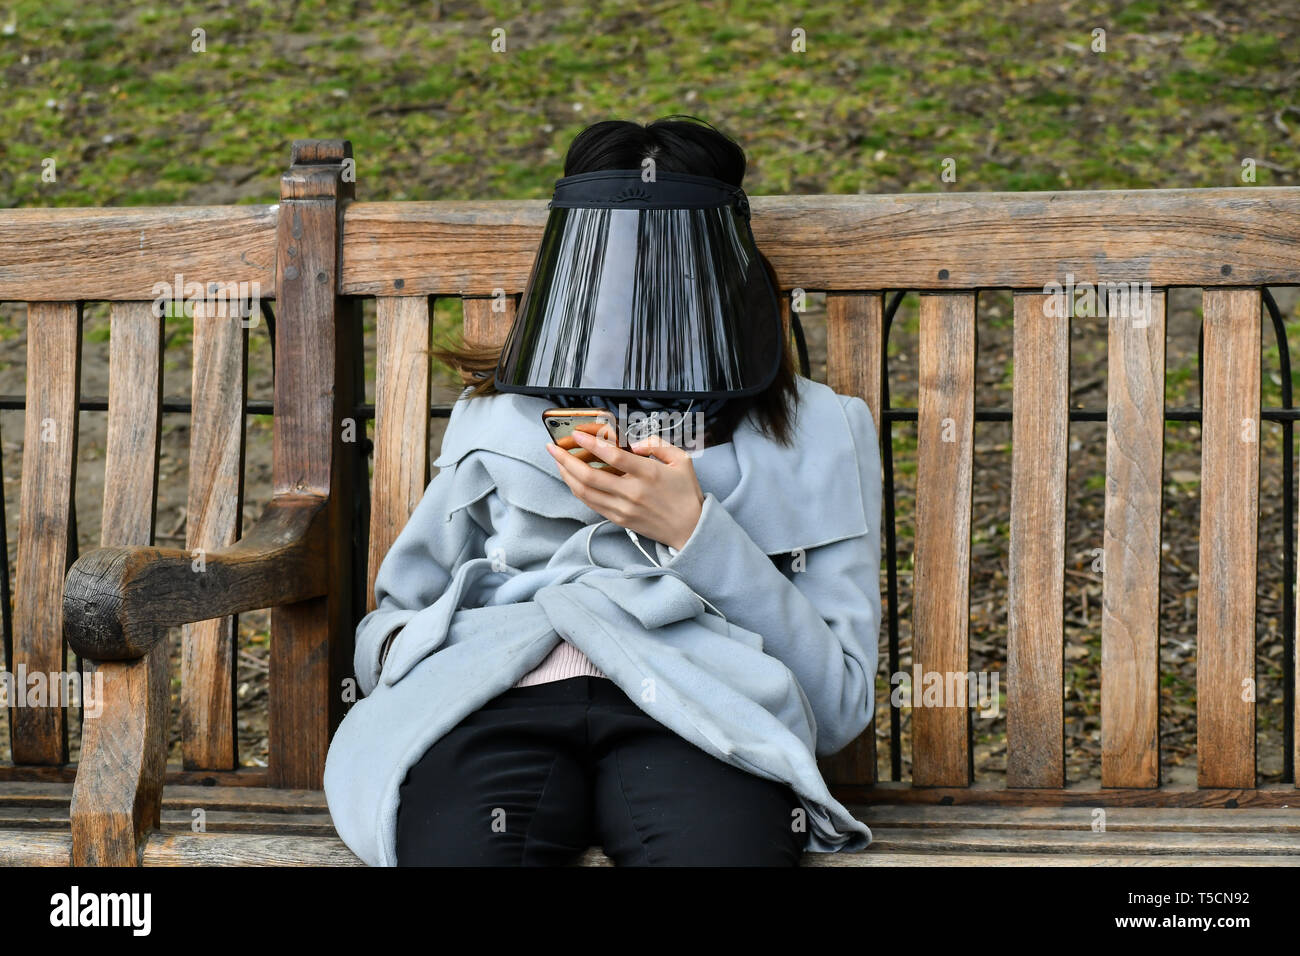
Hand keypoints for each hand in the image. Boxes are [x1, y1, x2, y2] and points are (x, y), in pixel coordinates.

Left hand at [545, 430, 704, 551]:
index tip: (576, 434)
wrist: (689, 529)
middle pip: (590, 476)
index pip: (613, 456)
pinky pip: (591, 503)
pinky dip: (577, 490)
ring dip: (567, 475)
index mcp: (648, 474)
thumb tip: (634, 443)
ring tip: (557, 461)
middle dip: (566, 460)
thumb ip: (658, 444)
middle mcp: (632, 493)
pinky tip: (571, 478)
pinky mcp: (618, 519)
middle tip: (553, 447)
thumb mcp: (682, 460)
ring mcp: (623, 508)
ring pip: (585, 492)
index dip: (591, 444)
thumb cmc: (685, 493)